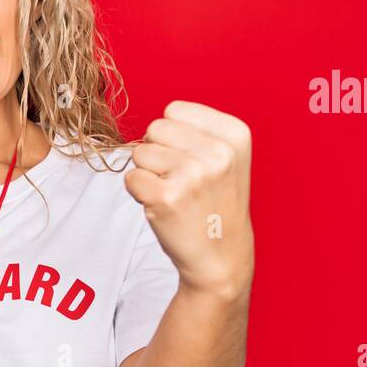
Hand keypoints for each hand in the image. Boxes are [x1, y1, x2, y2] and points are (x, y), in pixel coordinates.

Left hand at [124, 100, 253, 299]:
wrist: (221, 257)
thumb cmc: (214, 203)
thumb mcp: (226, 157)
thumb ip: (194, 130)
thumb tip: (148, 128)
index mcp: (235, 134)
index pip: (174, 110)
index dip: (174, 136)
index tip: (194, 161)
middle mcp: (218, 152)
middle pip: (154, 128)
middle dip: (158, 152)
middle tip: (181, 181)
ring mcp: (193, 175)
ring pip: (140, 152)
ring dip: (149, 174)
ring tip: (175, 194)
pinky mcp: (167, 198)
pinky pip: (130, 178)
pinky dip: (139, 193)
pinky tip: (163, 207)